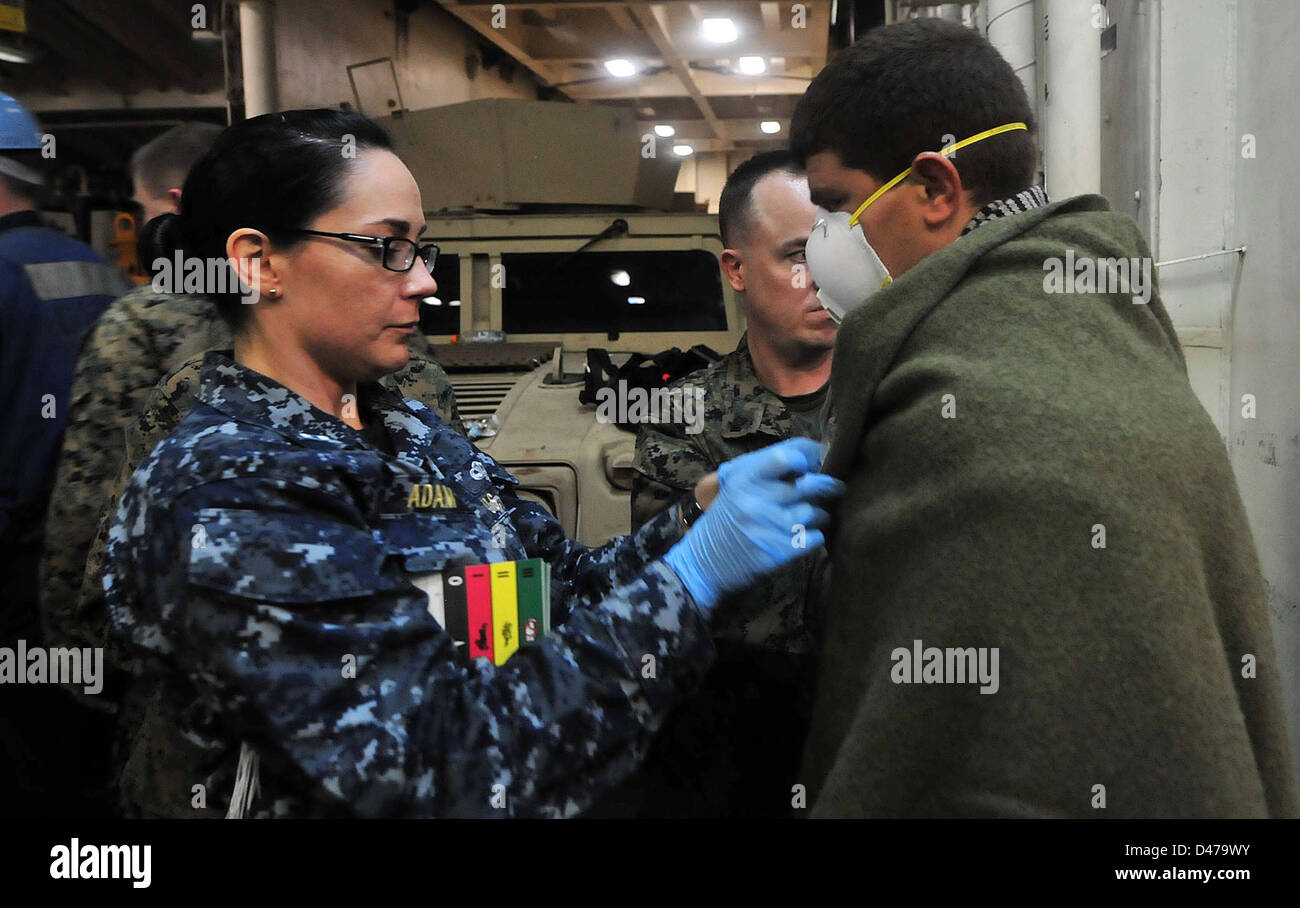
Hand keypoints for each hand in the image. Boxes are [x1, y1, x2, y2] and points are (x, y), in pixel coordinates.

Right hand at [663, 437, 843, 611]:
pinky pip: (815, 538)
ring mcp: (768, 526)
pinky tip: (804, 537)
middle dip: (829, 486)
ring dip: (820, 515)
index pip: (788, 455)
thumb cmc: (727, 520)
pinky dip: (815, 537)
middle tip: (835, 488)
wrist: (704, 564)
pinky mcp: (778, 551)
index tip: (814, 464)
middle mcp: (756, 498)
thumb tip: (814, 457)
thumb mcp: (736, 488)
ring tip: (813, 517)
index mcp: (743, 477)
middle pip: (810, 484)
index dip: (809, 456)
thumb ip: (768, 472)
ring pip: (816, 512)